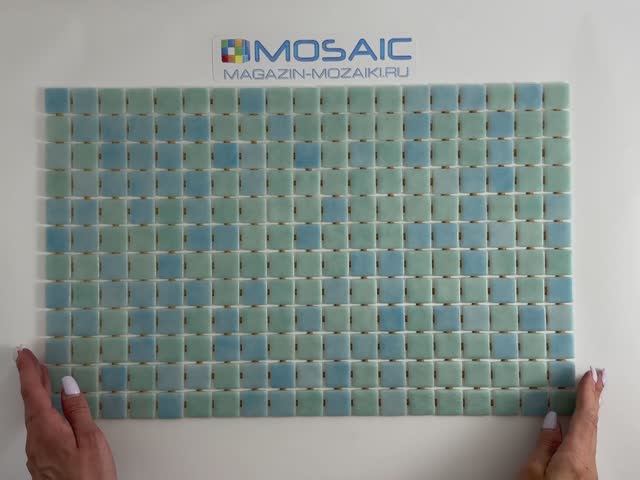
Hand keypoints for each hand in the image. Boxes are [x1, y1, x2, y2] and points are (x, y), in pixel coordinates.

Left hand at [16, 347, 116, 479]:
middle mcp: (36, 441)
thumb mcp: (90, 438)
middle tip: (30, 361)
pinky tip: (49, 410)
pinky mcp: (42, 462)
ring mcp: (37, 453)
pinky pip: (38, 429)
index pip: (33, 393)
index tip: (24, 355)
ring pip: (33, 416)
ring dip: (36, 395)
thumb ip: (77, 409)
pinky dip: (41, 412)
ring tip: (42, 380)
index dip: (28, 372)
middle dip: (30, 380)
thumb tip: (67, 386)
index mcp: (47, 430)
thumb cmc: (91, 477)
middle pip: (29, 403)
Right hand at [519, 367, 604, 478]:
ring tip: (593, 395)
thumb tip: (551, 422)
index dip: (586, 394)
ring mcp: (588, 472)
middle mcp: (587, 464)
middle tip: (599, 377)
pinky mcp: (584, 479)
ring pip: (590, 435)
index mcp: (574, 456)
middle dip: (595, 398)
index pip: (583, 418)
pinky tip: (585, 424)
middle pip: (592, 424)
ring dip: (592, 412)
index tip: (588, 376)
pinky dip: (588, 428)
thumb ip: (543, 445)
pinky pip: (587, 446)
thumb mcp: (532, 472)